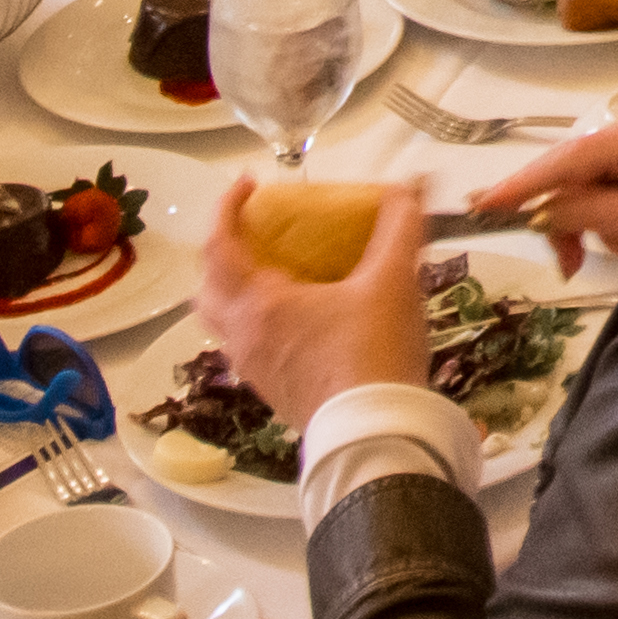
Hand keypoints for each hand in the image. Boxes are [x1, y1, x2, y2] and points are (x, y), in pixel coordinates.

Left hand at [185, 169, 444, 425]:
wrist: (376, 435)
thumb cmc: (376, 352)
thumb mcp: (394, 280)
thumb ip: (400, 225)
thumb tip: (410, 184)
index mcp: (261, 304)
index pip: (219, 245)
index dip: (227, 207)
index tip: (248, 183)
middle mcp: (245, 336)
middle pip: (207, 288)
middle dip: (223, 252)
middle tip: (256, 230)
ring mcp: (254, 368)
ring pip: (223, 321)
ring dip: (236, 289)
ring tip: (275, 271)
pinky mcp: (271, 392)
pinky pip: (246, 345)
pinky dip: (257, 319)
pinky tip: (297, 315)